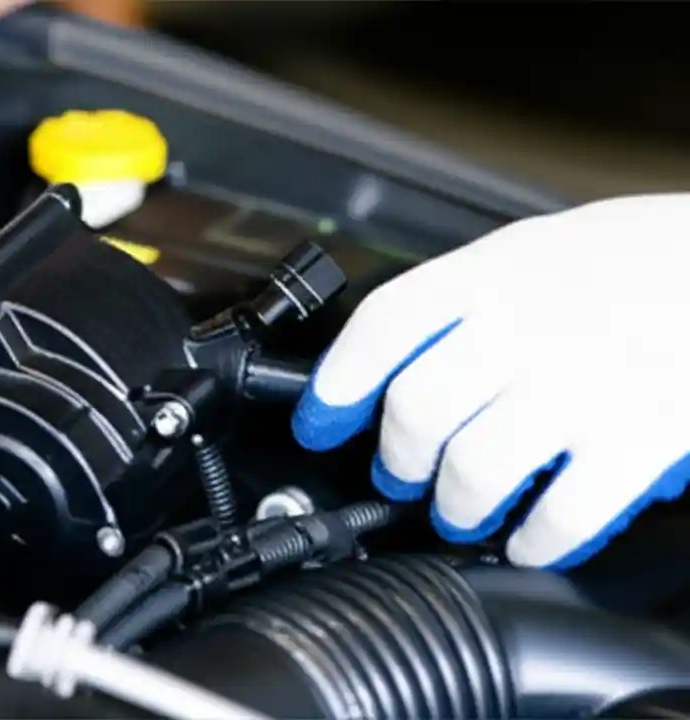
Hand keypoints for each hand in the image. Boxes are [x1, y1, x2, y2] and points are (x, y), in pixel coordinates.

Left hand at [292, 194, 689, 568]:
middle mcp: (527, 327)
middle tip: (401, 476)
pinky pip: (564, 512)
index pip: (384, 328)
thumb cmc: (635, 259)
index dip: (337, 385)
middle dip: (399, 461)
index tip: (321, 422)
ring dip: (456, 508)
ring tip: (460, 513)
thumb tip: (392, 364)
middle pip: (417, 412)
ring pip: (474, 471)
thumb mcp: (535, 251)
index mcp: (492, 274)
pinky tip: (531, 540)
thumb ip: (464, 303)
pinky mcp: (645, 434)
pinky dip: (537, 541)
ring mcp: (584, 383)